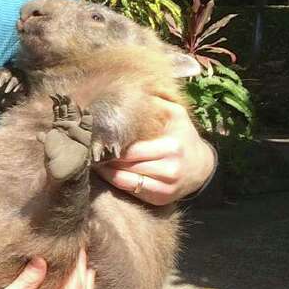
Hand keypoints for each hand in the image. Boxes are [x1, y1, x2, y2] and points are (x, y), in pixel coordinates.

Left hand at [95, 99, 215, 204]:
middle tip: (86, 148)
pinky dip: (115, 181)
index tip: (93, 136)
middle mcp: (169, 168)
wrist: (201, 167)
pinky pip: (130, 189)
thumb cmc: (183, 136)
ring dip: (105, 170)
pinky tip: (105, 171)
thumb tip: (133, 89)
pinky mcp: (160, 199)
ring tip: (91, 159)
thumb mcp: (176, 115)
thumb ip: (156, 102)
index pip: (130, 147)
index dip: (110, 143)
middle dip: (104, 156)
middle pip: (124, 163)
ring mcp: (165, 186)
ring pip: (123, 178)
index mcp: (171, 146)